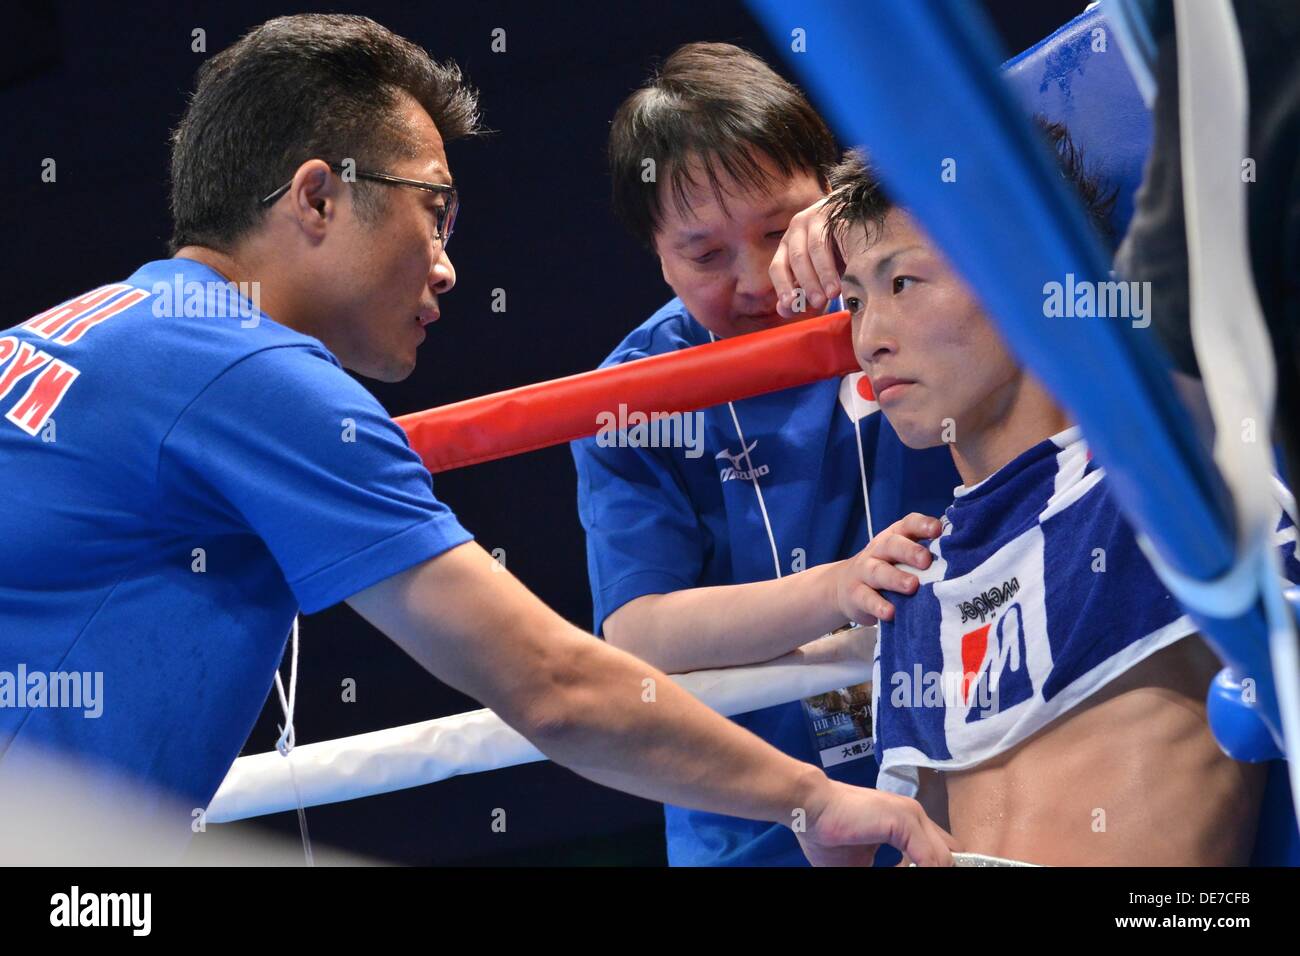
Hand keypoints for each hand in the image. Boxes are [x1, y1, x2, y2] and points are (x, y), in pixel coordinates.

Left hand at [770, 195, 843, 317]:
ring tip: (834, 292)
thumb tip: (784, 310)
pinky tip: (849, 270)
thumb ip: (802, 290)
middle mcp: (798, 227)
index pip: (778, 267)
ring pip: (816, 247)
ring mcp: (817, 215)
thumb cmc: (838, 249)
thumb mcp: (818, 272)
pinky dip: (842, 254)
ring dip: (824, 272)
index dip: (782, 286)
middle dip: (807, 283)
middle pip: (797, 258)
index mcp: (788, 244)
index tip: (791, 304)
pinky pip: (837, 235)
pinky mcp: (837, 209)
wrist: (861, 214)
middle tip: (819, 302)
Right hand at [797, 778, 957, 865]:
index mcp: (906, 824)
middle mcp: (914, 816)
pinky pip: (931, 859)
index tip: (922, 876)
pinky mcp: (905, 821)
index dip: (937, 868)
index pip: (939, 851)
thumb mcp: (861, 862)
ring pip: (944, 859)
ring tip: (914, 877)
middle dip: (942, 872)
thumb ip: (885, 869)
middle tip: (921, 878)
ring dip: (933, 874)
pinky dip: (925, 872)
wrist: (810, 807)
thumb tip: (897, 873)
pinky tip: (908, 874)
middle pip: (947, 855)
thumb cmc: (827, 834)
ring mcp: (912, 816)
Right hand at [834, 513, 939, 624]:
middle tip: (926, 560)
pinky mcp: (855, 594)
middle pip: (892, 545)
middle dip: (909, 551)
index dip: (922, 525)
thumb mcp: (903, 558)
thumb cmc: (888, 569)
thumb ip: (926, 555)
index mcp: (895, 536)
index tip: (938, 530)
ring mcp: (864, 571)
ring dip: (895, 578)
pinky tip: (890, 612)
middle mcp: (879, 550)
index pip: (908, 524)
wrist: (845, 585)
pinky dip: (877, 605)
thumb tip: (966, 558)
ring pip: (878, 571)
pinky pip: (865, 598)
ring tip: (911, 586)